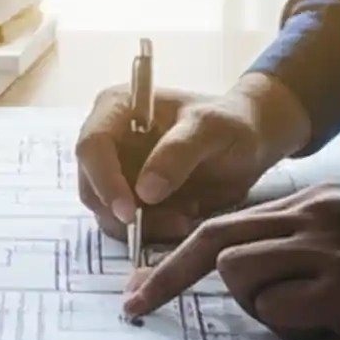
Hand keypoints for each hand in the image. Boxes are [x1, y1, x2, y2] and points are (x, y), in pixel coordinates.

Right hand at [75, 72, 310, 242]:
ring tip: (187, 218)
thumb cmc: (229, 124)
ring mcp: (116, 172)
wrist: (247, 144)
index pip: (91, 146)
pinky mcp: (129, 198)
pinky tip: (184, 219)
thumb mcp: (212, 129)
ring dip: (144, 227)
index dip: (104, 181)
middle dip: (127, 214)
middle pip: (92, 187)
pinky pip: (127, 227)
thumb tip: (144, 192)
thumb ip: (179, 153)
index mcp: (116, 108)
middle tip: (174, 222)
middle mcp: (107, 141)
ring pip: (108, 214)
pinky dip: (153, 232)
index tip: (130, 212)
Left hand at [122, 183, 339, 339]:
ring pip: (240, 276)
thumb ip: (306, 237)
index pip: (223, 222)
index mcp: (312, 202)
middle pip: (211, 241)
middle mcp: (312, 218)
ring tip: (309, 313)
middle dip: (164, 277)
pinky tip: (332, 322)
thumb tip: (255, 268)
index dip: (174, 255)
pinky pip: (281, 313)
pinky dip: (291, 326)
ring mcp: (327, 252)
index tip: (140, 281)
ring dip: (256, 306)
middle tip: (136, 304)